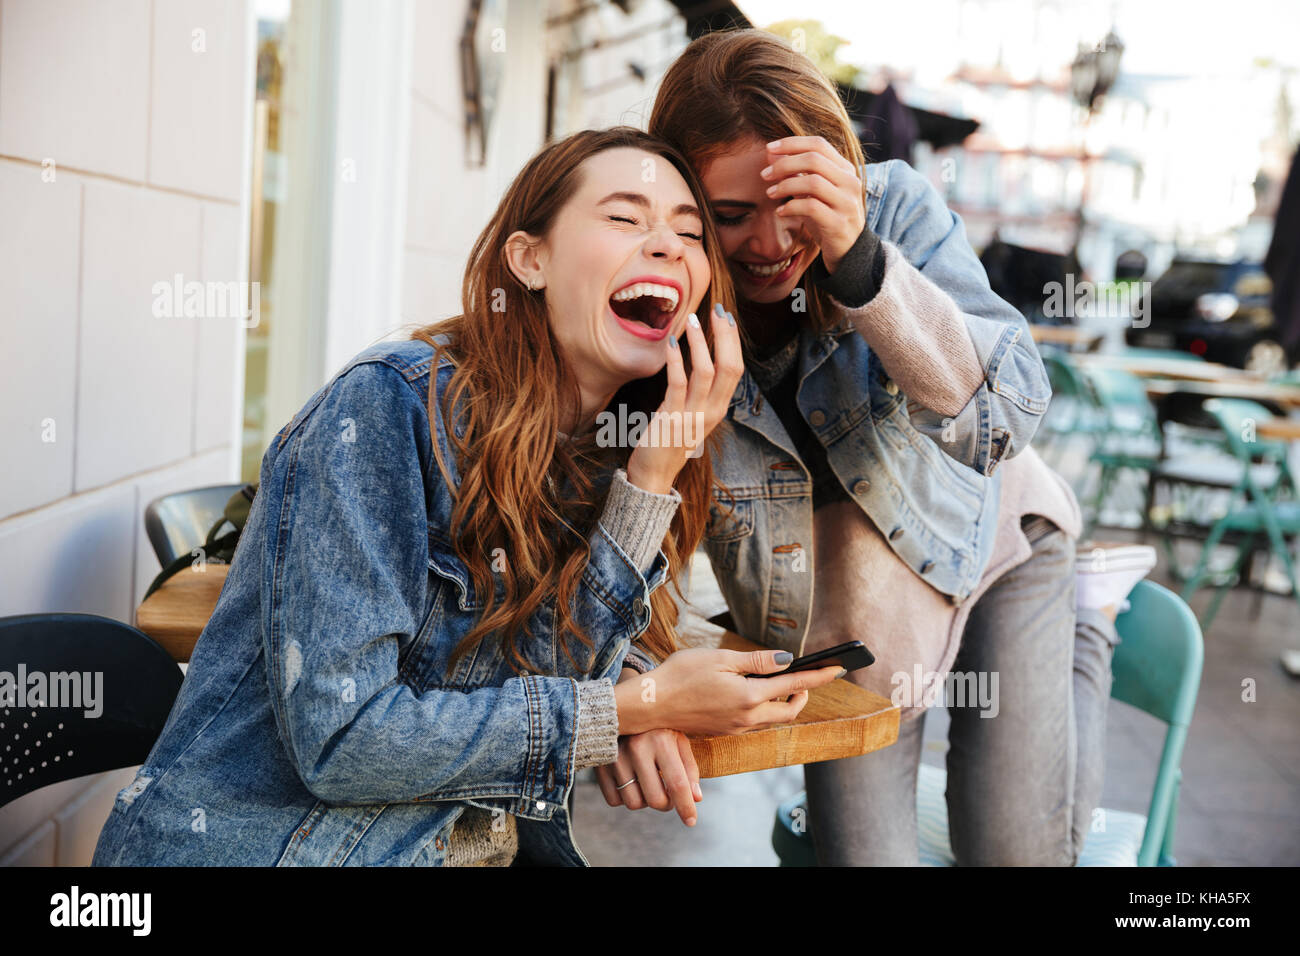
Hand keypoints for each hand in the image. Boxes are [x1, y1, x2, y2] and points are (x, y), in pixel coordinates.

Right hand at [595, 729, 702, 825]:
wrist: (622, 707)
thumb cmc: (657, 726)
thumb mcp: (678, 739)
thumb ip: (689, 769)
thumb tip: (696, 799)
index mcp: (661, 740)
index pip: (677, 784)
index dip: (686, 807)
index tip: (691, 821)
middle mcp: (636, 748)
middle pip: (655, 800)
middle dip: (666, 805)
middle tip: (669, 796)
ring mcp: (614, 757)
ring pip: (633, 803)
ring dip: (645, 801)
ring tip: (648, 783)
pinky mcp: (599, 764)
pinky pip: (613, 800)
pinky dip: (624, 797)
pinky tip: (631, 781)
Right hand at [613, 646, 844, 736]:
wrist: (650, 705)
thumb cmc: (680, 676)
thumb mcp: (719, 659)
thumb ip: (755, 662)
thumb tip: (785, 660)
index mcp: (748, 697)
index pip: (794, 686)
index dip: (818, 677)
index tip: (838, 668)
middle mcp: (746, 717)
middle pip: (789, 711)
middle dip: (804, 696)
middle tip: (810, 679)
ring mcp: (735, 728)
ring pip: (772, 718)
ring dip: (784, 703)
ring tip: (784, 683)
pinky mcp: (724, 731)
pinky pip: (754, 722)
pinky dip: (764, 708)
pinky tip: (754, 692)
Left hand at [625, 303, 742, 494]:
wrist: (654, 474)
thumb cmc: (670, 440)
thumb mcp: (692, 414)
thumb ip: (700, 391)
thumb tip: (701, 358)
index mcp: (719, 408)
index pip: (736, 369)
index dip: (733, 341)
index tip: (726, 317)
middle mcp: (712, 412)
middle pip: (729, 367)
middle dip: (725, 336)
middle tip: (717, 311)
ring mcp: (693, 416)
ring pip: (706, 372)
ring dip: (700, 342)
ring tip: (692, 320)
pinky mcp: (671, 418)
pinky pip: (678, 383)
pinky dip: (676, 360)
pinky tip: (671, 341)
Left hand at [762, 136, 866, 274]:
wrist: (849, 249)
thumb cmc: (828, 216)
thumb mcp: (813, 192)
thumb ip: (797, 172)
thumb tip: (770, 153)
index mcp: (845, 169)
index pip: (818, 144)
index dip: (792, 143)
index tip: (769, 148)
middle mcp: (849, 182)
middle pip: (814, 160)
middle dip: (784, 164)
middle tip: (765, 174)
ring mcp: (846, 202)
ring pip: (813, 182)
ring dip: (786, 185)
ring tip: (770, 193)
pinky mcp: (839, 223)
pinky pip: (811, 207)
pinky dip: (791, 207)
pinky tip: (781, 211)